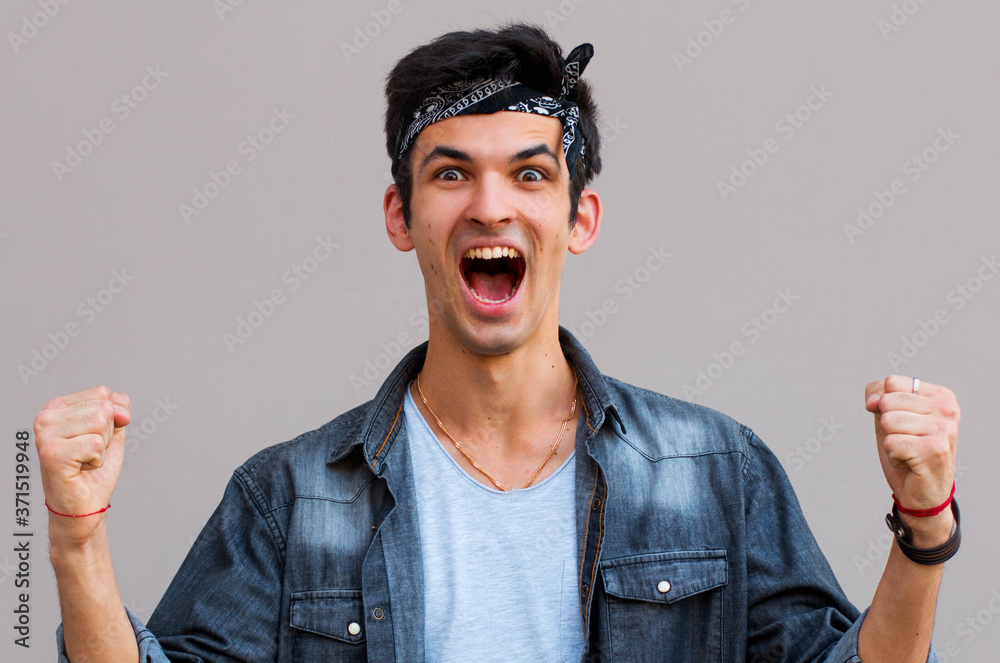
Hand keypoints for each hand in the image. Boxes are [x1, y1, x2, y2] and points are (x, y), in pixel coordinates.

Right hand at [34, 386, 130, 543]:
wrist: (85, 504)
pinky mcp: (52, 452)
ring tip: (84, 460)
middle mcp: (46, 417)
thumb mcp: (112, 431)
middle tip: (89, 453)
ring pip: (100, 422)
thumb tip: (118, 408)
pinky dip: (97, 460)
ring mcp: (46, 434)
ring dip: (102, 447)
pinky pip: (97, 443)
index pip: (102, 393)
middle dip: (107, 434)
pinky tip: (81, 469)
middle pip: (103, 407)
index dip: (112, 418)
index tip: (95, 439)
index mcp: (57, 407)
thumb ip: (118, 409)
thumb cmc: (94, 470)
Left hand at [865, 375, 958, 545]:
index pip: (891, 382)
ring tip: (908, 451)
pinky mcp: (935, 449)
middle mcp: (948, 409)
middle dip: (887, 425)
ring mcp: (944, 429)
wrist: (922, 493)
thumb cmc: (906, 452)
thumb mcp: (889, 417)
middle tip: (905, 441)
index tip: (898, 422)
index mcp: (941, 395)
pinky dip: (893, 456)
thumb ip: (879, 397)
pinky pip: (891, 442)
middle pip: (887, 401)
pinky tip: (909, 463)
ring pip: (888, 421)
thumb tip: (873, 401)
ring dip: (890, 441)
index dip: (881, 403)